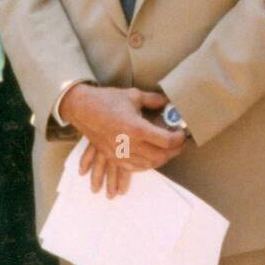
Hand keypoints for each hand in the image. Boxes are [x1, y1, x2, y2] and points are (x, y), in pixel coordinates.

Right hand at [60, 84, 185, 197]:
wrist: (82, 108)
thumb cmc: (107, 100)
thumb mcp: (134, 96)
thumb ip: (154, 100)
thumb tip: (168, 103)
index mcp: (136, 128)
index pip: (166, 141)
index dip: (178, 139)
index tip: (182, 135)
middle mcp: (129, 144)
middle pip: (159, 156)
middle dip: (173, 152)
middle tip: (179, 145)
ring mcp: (119, 153)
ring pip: (146, 165)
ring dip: (160, 161)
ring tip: (167, 154)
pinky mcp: (112, 156)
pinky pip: (131, 168)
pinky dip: (143, 167)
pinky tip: (148, 163)